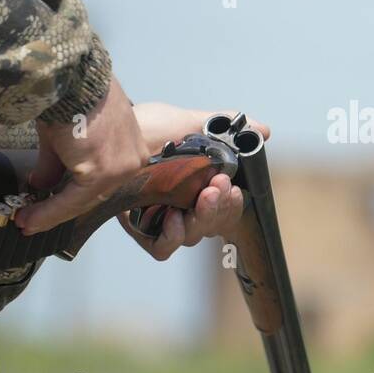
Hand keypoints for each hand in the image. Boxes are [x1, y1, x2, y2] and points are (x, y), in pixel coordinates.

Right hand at [15, 78, 150, 234]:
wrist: (70, 76)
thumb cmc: (68, 95)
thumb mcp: (63, 135)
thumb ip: (56, 163)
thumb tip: (40, 184)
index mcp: (131, 147)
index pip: (101, 179)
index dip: (72, 195)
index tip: (48, 207)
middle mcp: (132, 159)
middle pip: (94, 192)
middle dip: (59, 208)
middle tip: (31, 219)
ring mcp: (121, 166)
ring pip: (83, 199)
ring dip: (49, 213)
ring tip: (24, 221)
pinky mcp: (103, 171)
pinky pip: (73, 199)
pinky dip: (48, 211)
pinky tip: (29, 219)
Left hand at [117, 103, 269, 260]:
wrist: (111, 131)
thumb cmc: (148, 127)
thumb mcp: (191, 123)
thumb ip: (227, 126)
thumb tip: (262, 131)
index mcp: (200, 186)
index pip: (227, 208)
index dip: (233, 204)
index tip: (233, 187)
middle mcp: (184, 206)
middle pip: (214, 225)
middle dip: (221, 208)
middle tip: (218, 186)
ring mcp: (163, 219)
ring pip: (194, 236)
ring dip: (202, 218)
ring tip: (199, 197)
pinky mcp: (141, 229)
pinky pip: (163, 249)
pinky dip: (174, 237)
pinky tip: (175, 217)